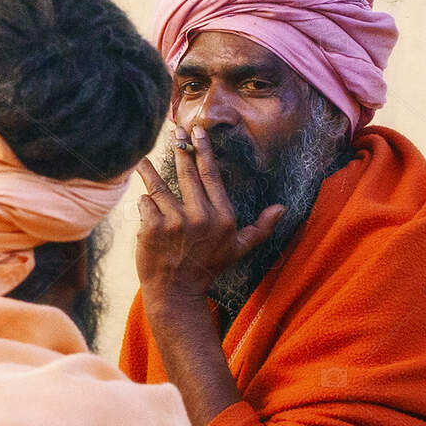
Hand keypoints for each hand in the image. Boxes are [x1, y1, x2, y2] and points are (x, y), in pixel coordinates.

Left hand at [135, 126, 284, 308]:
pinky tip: (144, 204)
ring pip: (160, 188)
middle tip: (175, 132)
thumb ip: (261, 228)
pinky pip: (145, 205)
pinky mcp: (152, 228)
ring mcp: (175, 222)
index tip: (198, 133)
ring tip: (143, 161)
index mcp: (222, 217)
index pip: (212, 176)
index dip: (204, 152)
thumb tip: (282, 208)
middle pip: (187, 175)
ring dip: (150, 172)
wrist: (176, 293)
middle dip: (181, 151)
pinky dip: (143, 203)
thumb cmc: (207, 268)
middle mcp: (201, 216)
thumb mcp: (239, 249)